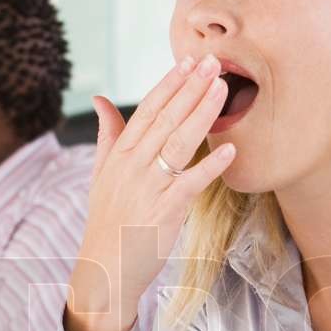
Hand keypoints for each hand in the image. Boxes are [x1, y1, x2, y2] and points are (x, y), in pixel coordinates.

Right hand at [65, 55, 237, 330]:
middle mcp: (133, 166)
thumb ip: (107, 134)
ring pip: (178, 143)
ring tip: (223, 90)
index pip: (147, 110)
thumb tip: (100, 99)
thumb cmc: (107, 221)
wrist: (104, 269)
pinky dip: (210, 166)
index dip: (170, 84)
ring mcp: (148, 188)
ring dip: (202, 114)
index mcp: (119, 155)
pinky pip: (191, 184)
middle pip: (166, 119)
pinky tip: (230, 150)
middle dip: (191, 89)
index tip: (190, 61)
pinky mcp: (164, 211)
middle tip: (215, 63)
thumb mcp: (101, 174)